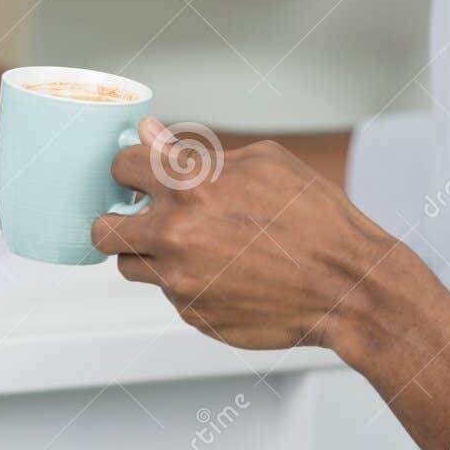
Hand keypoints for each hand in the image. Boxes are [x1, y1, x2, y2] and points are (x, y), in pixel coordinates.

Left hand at [91, 118, 394, 351]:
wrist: (347, 284)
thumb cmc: (315, 218)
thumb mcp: (264, 163)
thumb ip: (196, 151)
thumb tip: (151, 135)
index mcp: (191, 185)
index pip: (121, 166)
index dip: (129, 167)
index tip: (138, 174)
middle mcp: (175, 234)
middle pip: (102, 228)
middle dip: (117, 218)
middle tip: (142, 217)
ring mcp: (180, 280)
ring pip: (129, 266)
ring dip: (148, 253)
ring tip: (190, 246)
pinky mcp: (192, 314)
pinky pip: (170, 294)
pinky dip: (188, 282)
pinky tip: (226, 272)